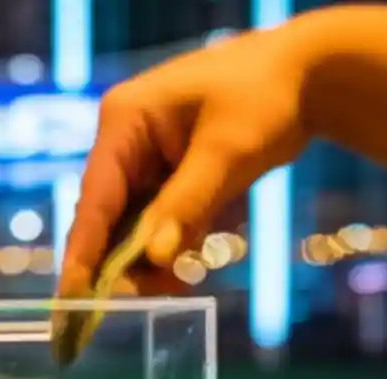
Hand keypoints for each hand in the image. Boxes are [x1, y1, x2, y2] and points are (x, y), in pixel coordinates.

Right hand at [57, 21, 316, 297]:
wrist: (314, 74)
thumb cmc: (267, 98)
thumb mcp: (228, 154)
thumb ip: (188, 205)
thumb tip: (151, 259)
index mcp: (124, 121)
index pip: (95, 197)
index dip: (84, 250)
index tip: (72, 297)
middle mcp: (126, 140)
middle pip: (113, 216)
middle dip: (130, 258)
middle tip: (145, 297)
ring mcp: (148, 157)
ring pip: (141, 222)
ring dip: (164, 252)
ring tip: (190, 274)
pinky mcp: (172, 172)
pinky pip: (167, 217)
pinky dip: (187, 235)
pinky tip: (218, 231)